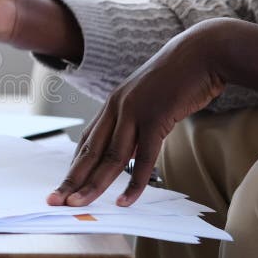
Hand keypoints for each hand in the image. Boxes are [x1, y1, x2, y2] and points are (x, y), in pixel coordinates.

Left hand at [47, 20, 228, 206]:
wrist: (202, 52)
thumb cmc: (179, 78)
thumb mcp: (150, 101)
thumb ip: (137, 124)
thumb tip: (132, 151)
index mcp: (113, 105)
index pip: (87, 142)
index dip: (74, 167)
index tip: (63, 187)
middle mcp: (117, 108)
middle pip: (89, 152)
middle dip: (71, 180)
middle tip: (55, 201)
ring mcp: (135, 112)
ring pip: (109, 157)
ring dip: (93, 185)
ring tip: (79, 205)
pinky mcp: (156, 117)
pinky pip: (143, 157)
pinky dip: (133, 182)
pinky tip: (124, 200)